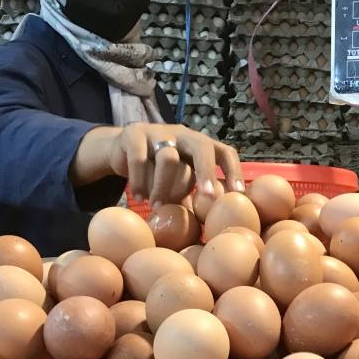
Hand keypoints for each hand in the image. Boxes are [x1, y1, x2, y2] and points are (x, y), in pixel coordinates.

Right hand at [74, 123, 242, 205]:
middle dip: (207, 172)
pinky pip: (139, 159)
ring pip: (168, 157)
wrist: (119, 150)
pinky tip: (138, 197)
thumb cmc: (157, 171)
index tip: (238, 193)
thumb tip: (211, 226)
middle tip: (208, 196)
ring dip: (163, 186)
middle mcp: (182, 135)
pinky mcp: (134, 135)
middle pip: (202, 147)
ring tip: (157, 207)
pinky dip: (139, 181)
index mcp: (199, 144)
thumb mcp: (178, 180)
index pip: (224, 151)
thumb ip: (193, 195)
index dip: (233, 170)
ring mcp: (158, 132)